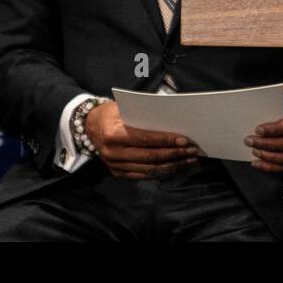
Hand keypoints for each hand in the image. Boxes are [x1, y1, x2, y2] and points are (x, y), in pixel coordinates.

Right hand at [84, 100, 202, 179]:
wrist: (89, 125)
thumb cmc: (112, 112)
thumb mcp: (124, 108)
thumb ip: (144, 115)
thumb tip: (173, 121)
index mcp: (113, 134)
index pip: (145, 139)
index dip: (166, 141)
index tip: (184, 140)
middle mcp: (112, 152)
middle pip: (149, 157)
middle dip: (174, 155)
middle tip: (193, 152)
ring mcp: (114, 165)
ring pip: (148, 169)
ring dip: (171, 166)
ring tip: (188, 161)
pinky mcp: (116, 173)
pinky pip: (142, 175)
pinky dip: (160, 172)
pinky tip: (174, 167)